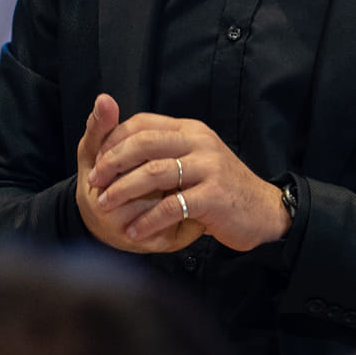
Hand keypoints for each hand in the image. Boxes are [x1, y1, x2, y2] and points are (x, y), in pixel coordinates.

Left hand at [78, 95, 289, 253]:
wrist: (262, 210)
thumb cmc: (221, 187)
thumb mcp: (194, 159)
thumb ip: (164, 150)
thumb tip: (120, 143)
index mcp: (190, 130)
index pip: (143, 123)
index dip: (114, 140)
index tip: (95, 161)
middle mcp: (199, 142)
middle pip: (144, 143)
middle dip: (112, 163)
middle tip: (93, 183)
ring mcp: (209, 167)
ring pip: (154, 173)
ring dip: (123, 191)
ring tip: (104, 206)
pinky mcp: (214, 196)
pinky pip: (172, 206)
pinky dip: (148, 220)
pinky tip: (134, 231)